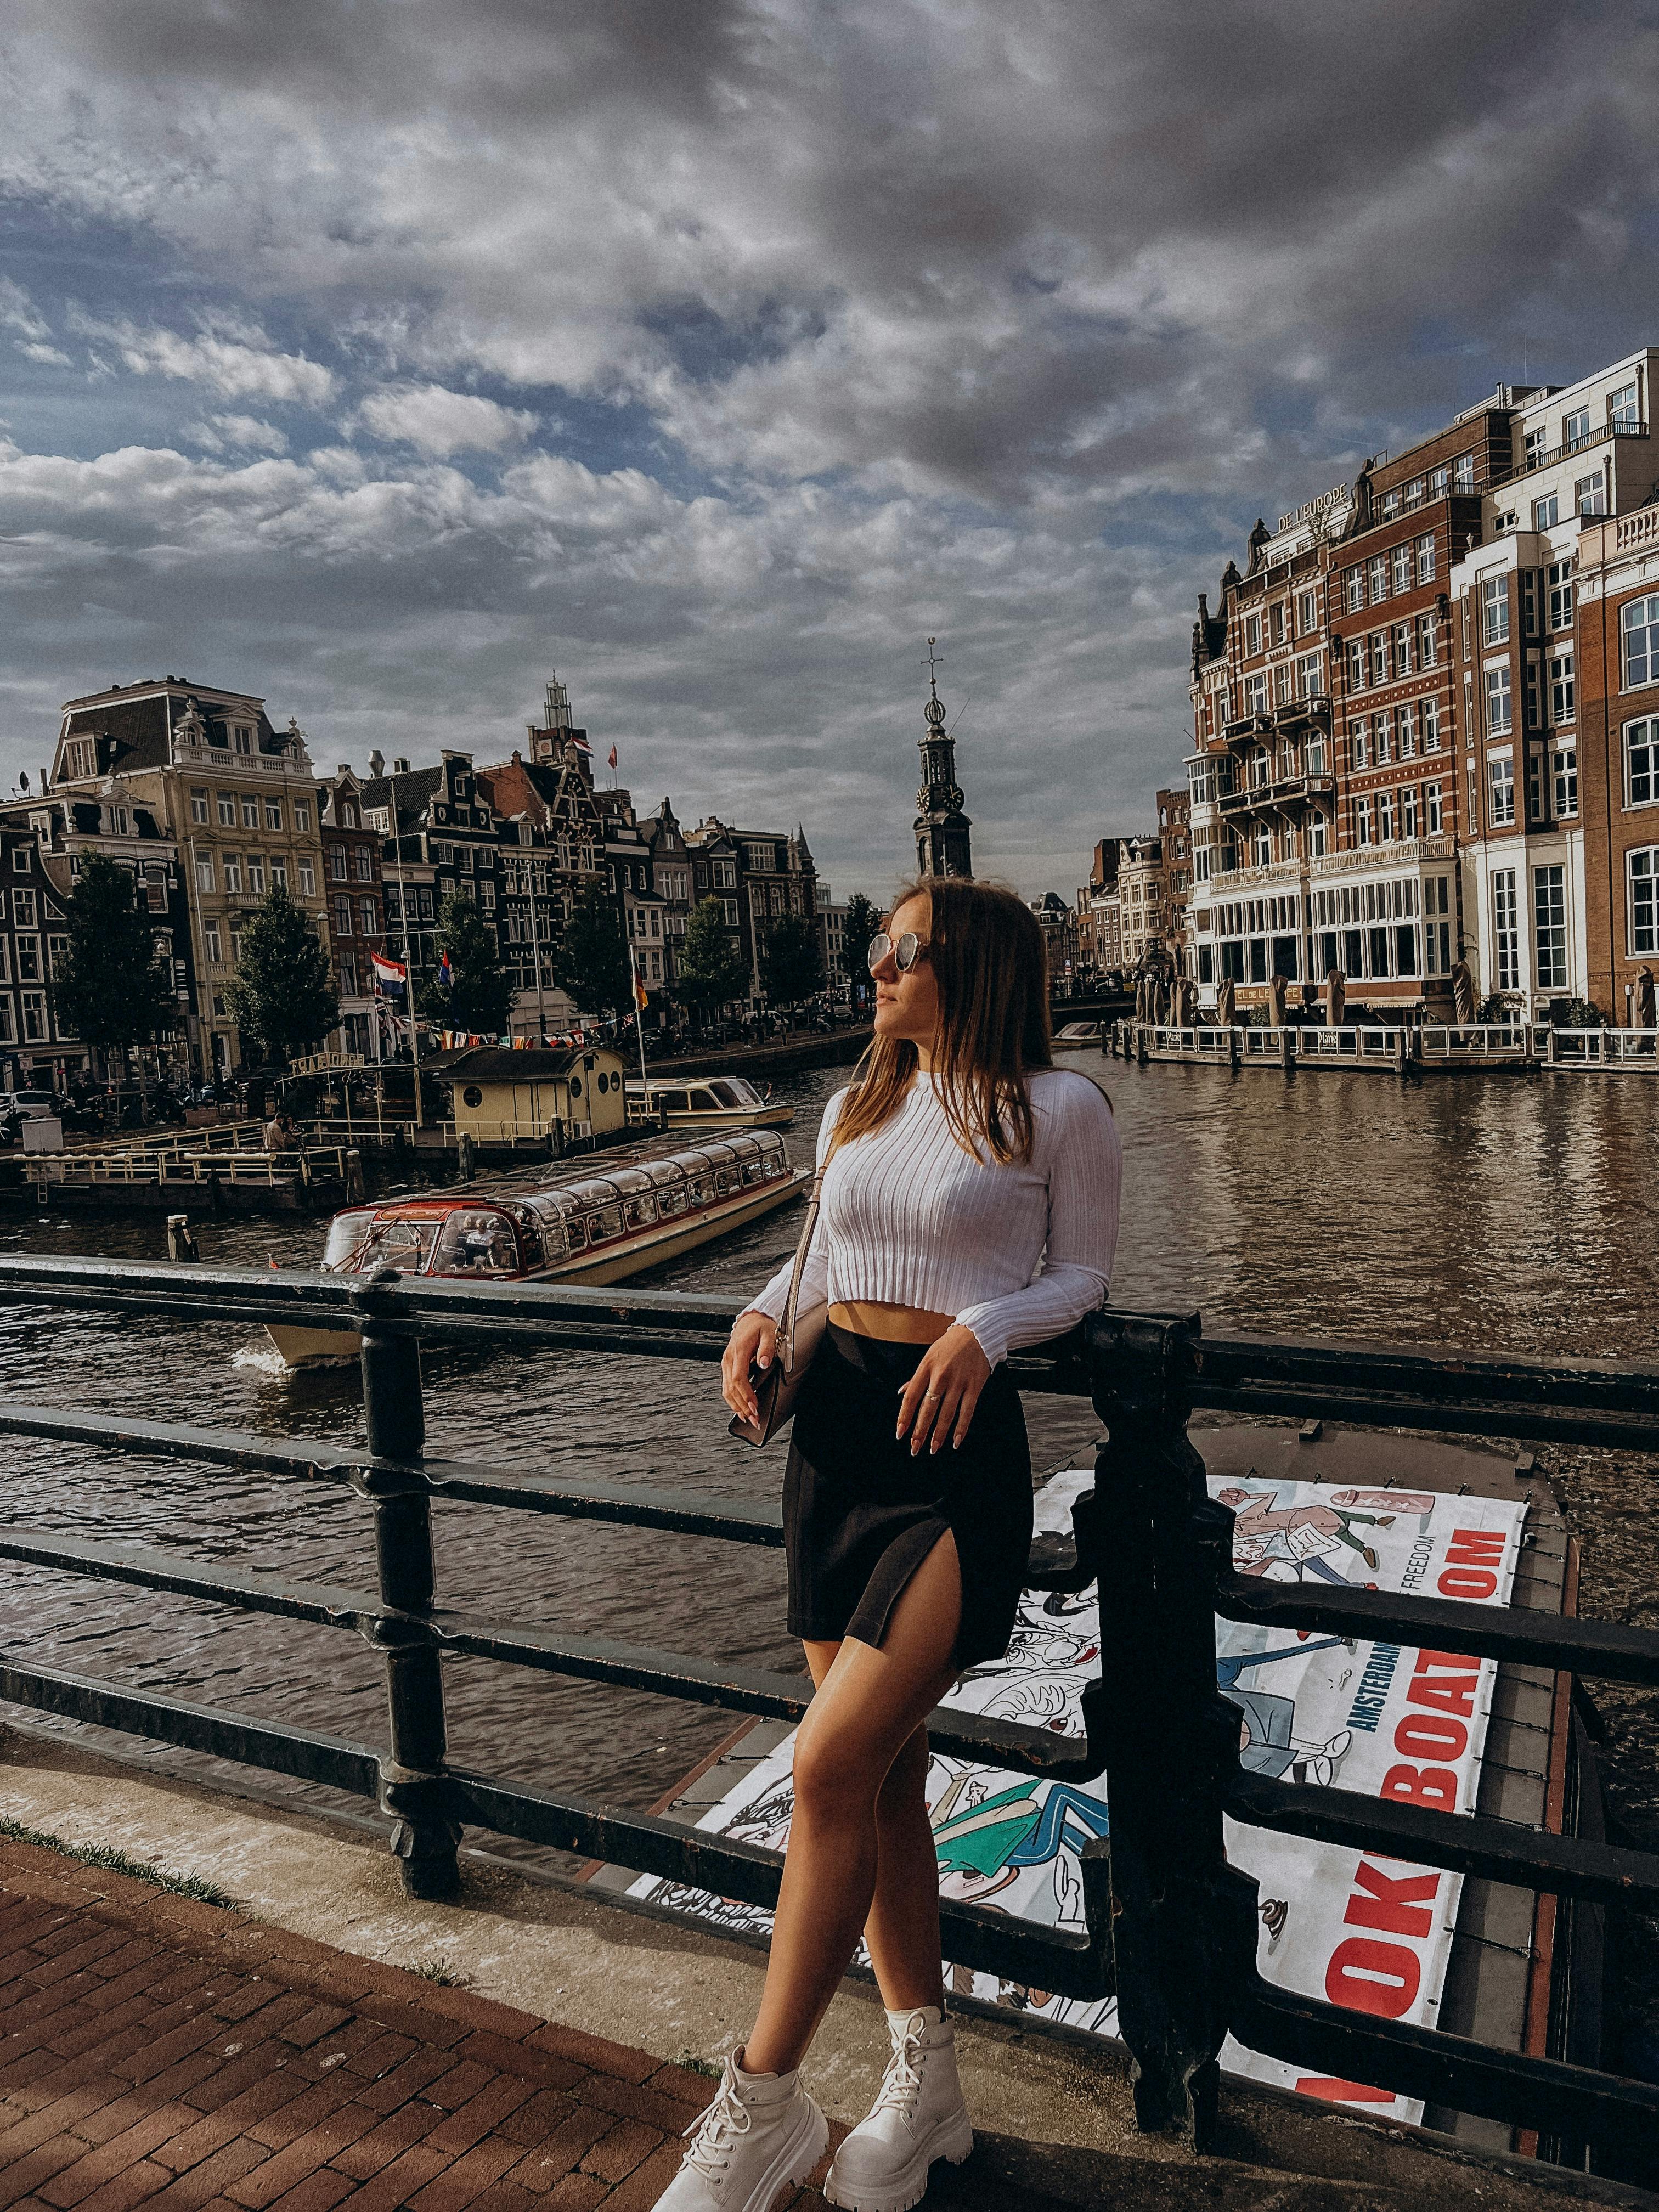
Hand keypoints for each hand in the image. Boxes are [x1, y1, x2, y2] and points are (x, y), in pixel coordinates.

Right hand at [722, 1310, 777, 1423]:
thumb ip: (767, 1348)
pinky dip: (733, 1399)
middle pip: (731, 1388)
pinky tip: (740, 1408)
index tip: (755, 1407)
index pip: (738, 1378)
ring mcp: (726, 1362)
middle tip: (754, 1420)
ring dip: (736, 1406)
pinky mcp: (728, 1366)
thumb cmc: (761, 1325)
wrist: (751, 1318)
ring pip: (726, 1390)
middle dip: (743, 1406)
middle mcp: (729, 1358)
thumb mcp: (769, 1332)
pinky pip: (727, 1386)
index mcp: (739, 1350)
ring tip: (748, 1418)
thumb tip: (763, 1363)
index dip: (746, 1395)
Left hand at [895, 1325, 992, 1456]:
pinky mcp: (975, 1385)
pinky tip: (955, 1441)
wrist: (978, 1332)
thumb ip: (916, 1377)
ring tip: (933, 1448)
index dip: (905, 1417)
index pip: (912, 1397)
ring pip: (946, 1413)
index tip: (900, 1433)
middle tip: (915, 1447)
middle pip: (927, 1409)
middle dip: (920, 1431)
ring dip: (939, 1434)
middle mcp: (941, 1375)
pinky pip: (967, 1411)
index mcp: (926, 1367)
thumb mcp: (929, 1356)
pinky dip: (961, 1428)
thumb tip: (901, 1393)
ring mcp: (959, 1381)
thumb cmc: (951, 1345)